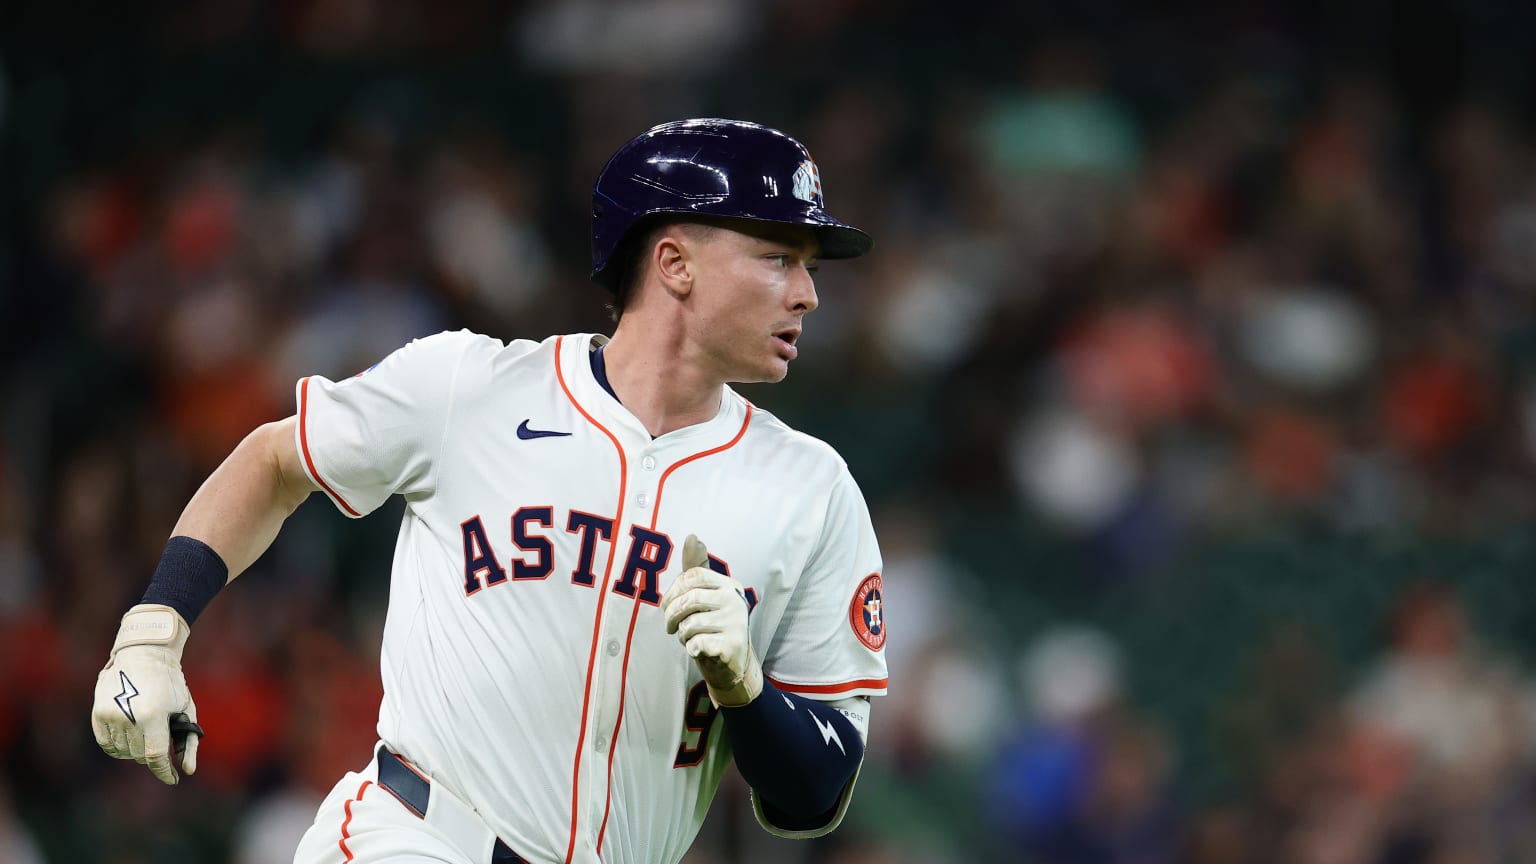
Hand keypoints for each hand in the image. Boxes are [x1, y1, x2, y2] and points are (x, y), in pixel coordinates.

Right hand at [90, 604, 202, 784]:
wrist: (144, 656)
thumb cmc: (171, 684)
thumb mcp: (187, 710)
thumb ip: (188, 742)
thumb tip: (188, 771)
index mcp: (153, 715)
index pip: (155, 757)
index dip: (164, 772)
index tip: (173, 779)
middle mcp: (128, 717)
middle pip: (139, 755)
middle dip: (153, 754)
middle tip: (160, 739)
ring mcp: (110, 715)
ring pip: (123, 752)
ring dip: (136, 750)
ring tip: (145, 733)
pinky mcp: (98, 713)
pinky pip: (107, 744)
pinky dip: (119, 747)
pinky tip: (130, 737)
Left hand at [662, 534, 762, 706]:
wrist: (731, 664)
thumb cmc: (712, 625)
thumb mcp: (705, 595)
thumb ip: (697, 567)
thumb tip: (692, 536)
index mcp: (728, 585)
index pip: (693, 576)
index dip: (673, 591)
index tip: (667, 605)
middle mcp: (735, 600)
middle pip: (690, 599)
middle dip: (672, 615)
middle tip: (670, 626)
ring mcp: (736, 623)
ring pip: (690, 623)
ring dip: (682, 634)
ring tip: (689, 637)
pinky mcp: (732, 646)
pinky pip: (697, 643)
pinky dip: (691, 648)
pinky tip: (698, 649)